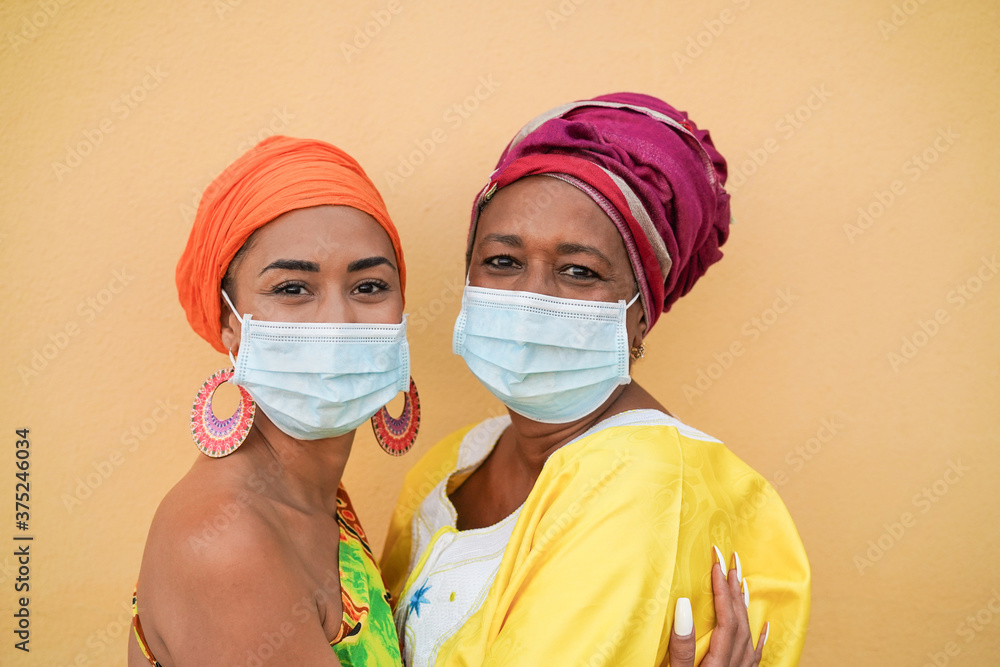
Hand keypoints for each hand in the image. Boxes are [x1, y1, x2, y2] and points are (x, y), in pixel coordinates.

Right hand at [666, 548, 767, 665]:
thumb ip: (682, 648)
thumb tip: (684, 606)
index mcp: (718, 664)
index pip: (725, 619)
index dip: (722, 590)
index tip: (716, 565)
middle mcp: (734, 666)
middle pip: (739, 622)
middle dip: (735, 590)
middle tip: (732, 563)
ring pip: (748, 635)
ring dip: (744, 607)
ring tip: (742, 584)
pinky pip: (755, 655)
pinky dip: (760, 637)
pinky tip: (764, 625)